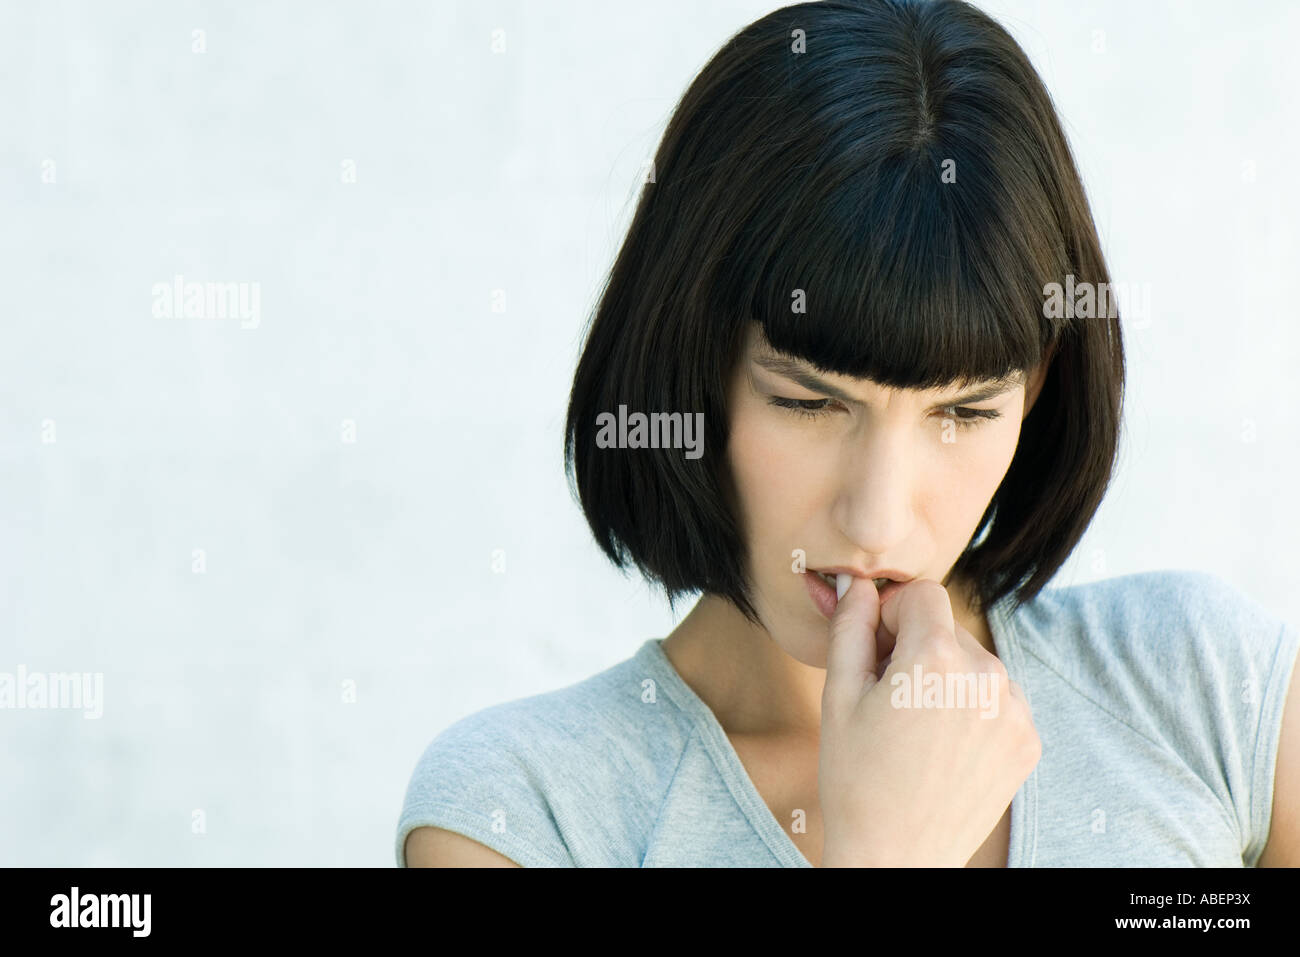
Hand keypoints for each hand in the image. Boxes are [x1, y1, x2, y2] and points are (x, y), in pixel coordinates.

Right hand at [818, 576, 1040, 865]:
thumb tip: (860, 584)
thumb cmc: (857, 779)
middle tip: (888, 697)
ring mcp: (1016, 711)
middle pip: (949, 628)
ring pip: (975, 662)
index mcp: (937, 659)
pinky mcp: (1028, 740)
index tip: (876, 649)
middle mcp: (988, 676)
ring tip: (916, 728)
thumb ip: (850, 627)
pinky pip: (998, 698)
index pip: (923, 594)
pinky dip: (972, 710)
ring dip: (947, 677)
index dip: (892, 614)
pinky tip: (944, 747)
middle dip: (918, 647)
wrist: (896, 857)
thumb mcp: (839, 695)